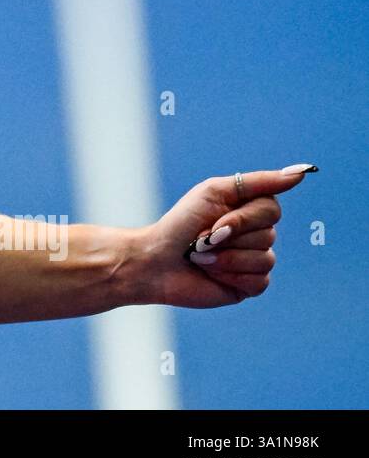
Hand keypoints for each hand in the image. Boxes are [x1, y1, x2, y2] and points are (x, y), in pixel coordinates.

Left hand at [131, 165, 316, 308]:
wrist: (156, 260)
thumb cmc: (182, 223)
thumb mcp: (215, 192)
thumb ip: (258, 182)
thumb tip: (302, 172)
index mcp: (250, 210)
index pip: (272, 210)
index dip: (242, 218)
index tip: (213, 220)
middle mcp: (257, 235)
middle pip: (269, 235)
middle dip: (228, 238)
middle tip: (202, 240)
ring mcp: (255, 261)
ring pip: (264, 259)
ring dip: (225, 258)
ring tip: (202, 257)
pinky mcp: (249, 285)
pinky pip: (259, 281)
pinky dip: (229, 275)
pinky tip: (211, 273)